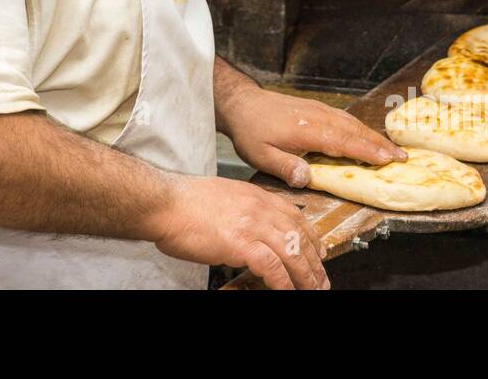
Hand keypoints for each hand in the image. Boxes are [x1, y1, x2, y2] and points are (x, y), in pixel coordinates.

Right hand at [146, 175, 328, 289]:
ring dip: (306, 274)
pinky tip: (287, 291)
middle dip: (314, 260)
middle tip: (322, 278)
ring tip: (313, 289)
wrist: (165, 202)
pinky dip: (283, 282)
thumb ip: (242, 209)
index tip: (319, 249)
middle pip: (299, 235)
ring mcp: (252, 225)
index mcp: (255, 196)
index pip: (294, 215)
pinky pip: (272, 267)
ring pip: (292, 252)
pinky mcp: (241, 243)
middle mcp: (259, 208)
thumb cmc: (184, 202)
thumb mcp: (222, 197)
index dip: (310, 235)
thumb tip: (249, 228)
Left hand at [222, 88, 406, 187]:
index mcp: (307, 130)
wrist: (242, 104)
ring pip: (352, 122)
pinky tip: (367, 136)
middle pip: (355, 130)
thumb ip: (285, 167)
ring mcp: (318, 110)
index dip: (367, 151)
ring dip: (373, 136)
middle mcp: (318, 117)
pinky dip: (360, 127)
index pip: (344, 142)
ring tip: (392, 150)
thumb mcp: (261, 155)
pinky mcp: (317, 108)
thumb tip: (306, 178)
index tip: (388, 160)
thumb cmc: (251, 131)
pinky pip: (344, 118)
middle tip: (403, 158)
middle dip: (380, 144)